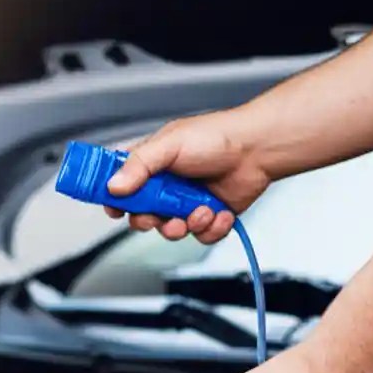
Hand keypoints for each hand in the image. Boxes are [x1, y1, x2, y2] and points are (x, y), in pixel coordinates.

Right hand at [105, 110, 272, 243]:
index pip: (120, 186)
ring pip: (170, 230)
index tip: (115, 209)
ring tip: (199, 211)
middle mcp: (165, 186)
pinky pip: (199, 236)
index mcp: (150, 164)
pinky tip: (218, 212)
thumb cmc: (217, 137)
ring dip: (185, 225)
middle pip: (141, 216)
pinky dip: (210, 228)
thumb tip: (114, 187)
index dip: (114, 200)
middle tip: (159, 215)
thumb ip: (139, 165)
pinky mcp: (208, 216)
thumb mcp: (169, 144)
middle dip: (150, 221)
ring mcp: (185, 202)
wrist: (257, 150)